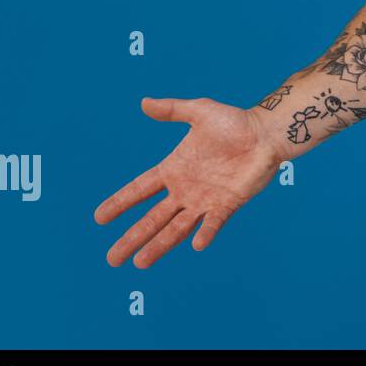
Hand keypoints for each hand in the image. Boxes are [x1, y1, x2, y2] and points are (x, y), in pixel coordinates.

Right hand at [94, 97, 281, 267]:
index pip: (140, 189)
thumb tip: (143, 102)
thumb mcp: (200, 111)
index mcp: (174, 169)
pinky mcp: (228, 204)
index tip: (99, 219)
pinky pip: (213, 222)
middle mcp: (185, 189)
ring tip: (139, 263)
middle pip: (152, 218)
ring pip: (176, 228)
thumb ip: (172, 109)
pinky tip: (195, 245)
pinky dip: (205, 233)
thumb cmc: (235, 123)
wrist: (267, 133)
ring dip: (159, 245)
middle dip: (132, 238)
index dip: (120, 202)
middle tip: (111, 259)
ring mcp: (205, 200)